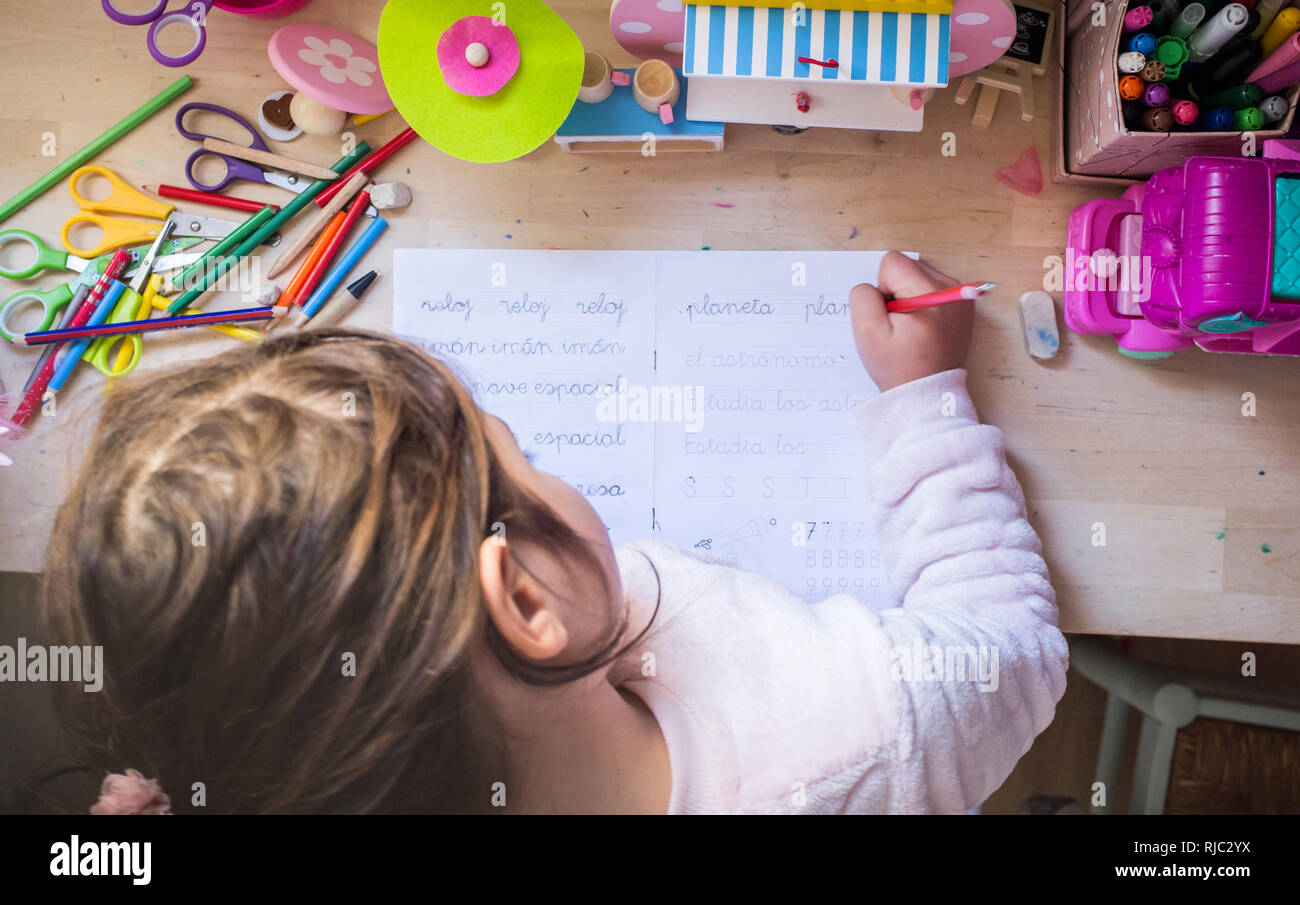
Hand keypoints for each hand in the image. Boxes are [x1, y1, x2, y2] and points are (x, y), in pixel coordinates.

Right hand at [849, 252, 973, 391]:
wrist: (927, 392)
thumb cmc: (898, 366)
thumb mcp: (868, 332)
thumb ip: (863, 297)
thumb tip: (874, 286)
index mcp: (930, 291)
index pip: (893, 262)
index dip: (882, 289)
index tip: (890, 316)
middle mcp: (952, 287)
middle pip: (908, 266)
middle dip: (897, 291)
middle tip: (900, 324)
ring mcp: (960, 296)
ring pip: (919, 275)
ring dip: (909, 296)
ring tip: (912, 327)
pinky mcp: (962, 305)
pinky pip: (932, 288)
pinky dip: (923, 302)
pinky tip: (923, 327)